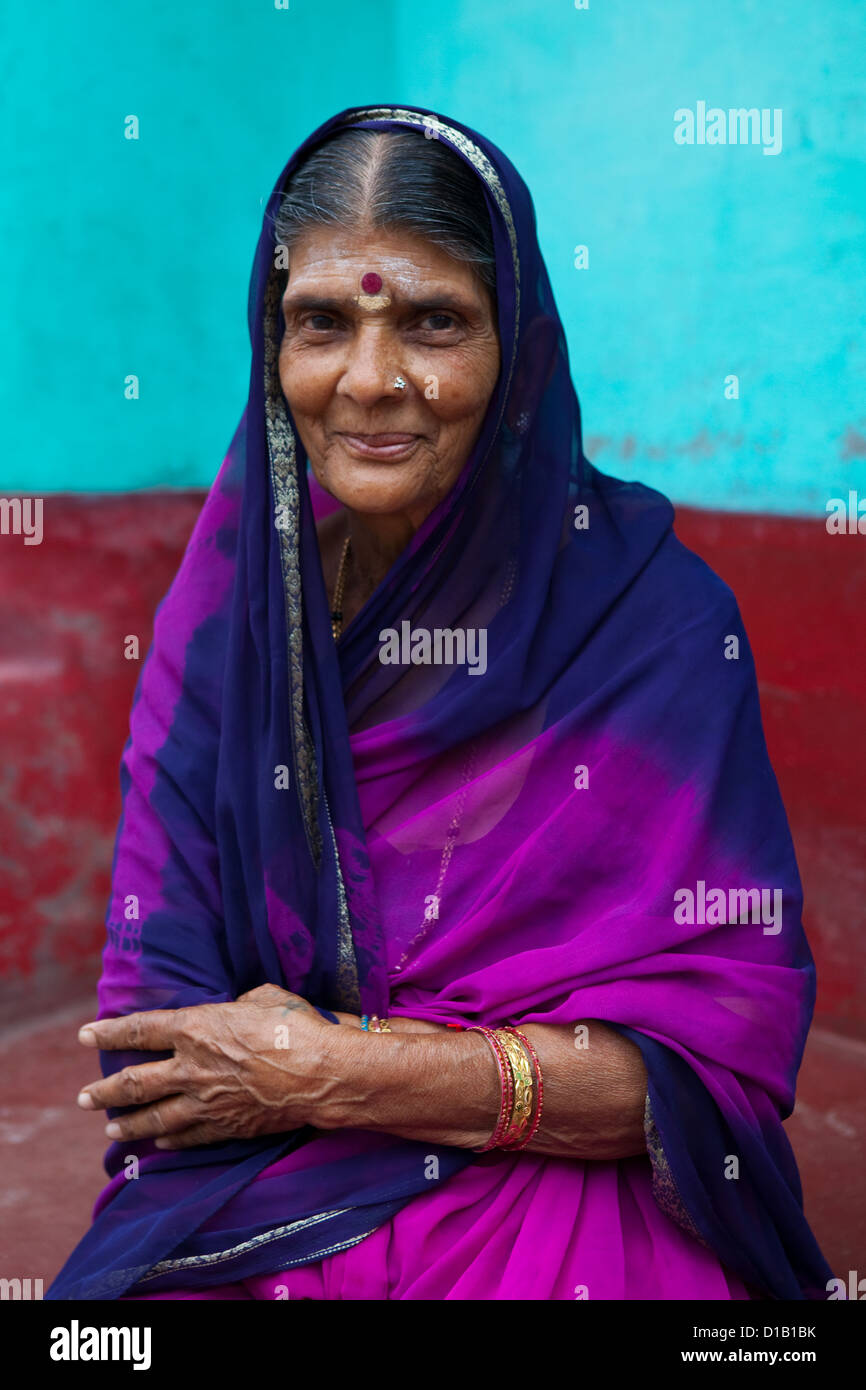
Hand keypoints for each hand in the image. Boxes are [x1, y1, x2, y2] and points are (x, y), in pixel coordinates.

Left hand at [76, 984, 344, 1149]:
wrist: (321, 1075)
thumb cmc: (295, 1027)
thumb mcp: (264, 998)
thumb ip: (238, 1005)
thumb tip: (236, 1010)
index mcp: (196, 1028)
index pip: (138, 1031)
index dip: (108, 1033)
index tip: (85, 1036)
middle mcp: (191, 1067)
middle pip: (133, 1082)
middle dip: (103, 1091)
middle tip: (83, 1098)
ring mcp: (205, 1102)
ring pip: (153, 1117)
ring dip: (128, 1124)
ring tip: (110, 1129)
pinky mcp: (225, 1126)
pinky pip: (187, 1136)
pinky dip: (169, 1140)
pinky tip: (158, 1143)